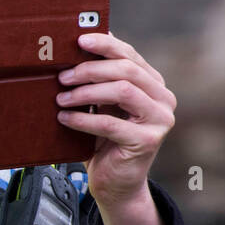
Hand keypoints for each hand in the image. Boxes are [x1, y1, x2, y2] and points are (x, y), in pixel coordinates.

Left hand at [55, 31, 175, 208]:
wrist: (116, 184)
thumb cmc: (105, 141)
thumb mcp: (103, 105)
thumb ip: (101, 79)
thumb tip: (80, 43)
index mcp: (154, 85)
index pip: (131, 55)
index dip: (105, 45)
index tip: (79, 40)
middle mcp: (163, 99)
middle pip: (127, 70)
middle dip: (90, 70)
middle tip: (62, 77)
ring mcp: (160, 121)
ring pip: (122, 91)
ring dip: (86, 92)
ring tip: (61, 98)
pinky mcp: (147, 142)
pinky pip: (110, 124)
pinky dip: (83, 119)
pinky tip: (65, 118)